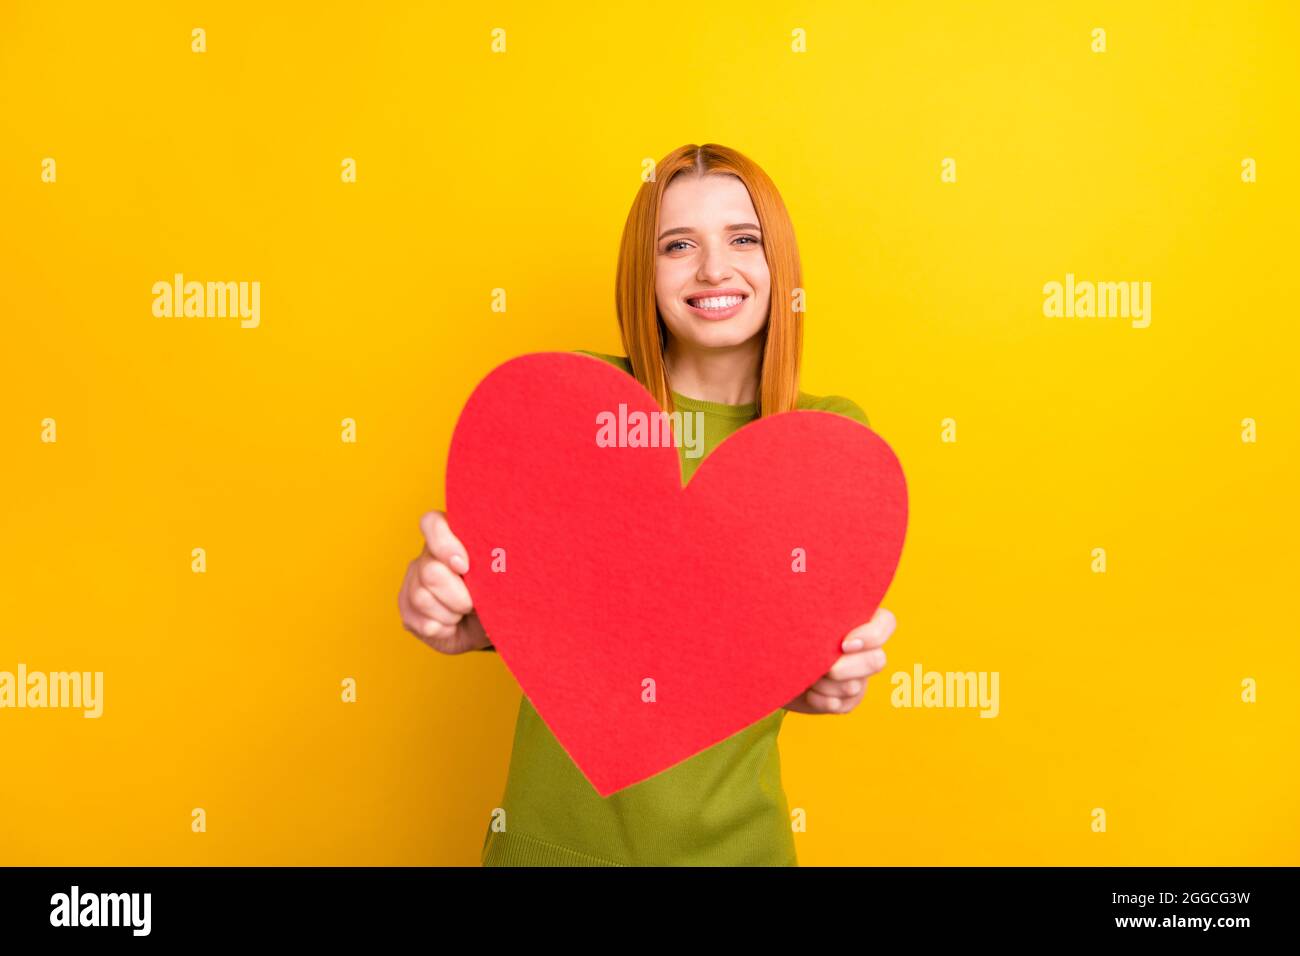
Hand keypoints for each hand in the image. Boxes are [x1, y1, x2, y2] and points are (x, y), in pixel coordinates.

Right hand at [398, 510, 491, 653]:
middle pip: (430, 571)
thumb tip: (472, 567)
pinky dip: (443, 629)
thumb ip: (491, 563)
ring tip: (463, 613)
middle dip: (457, 595)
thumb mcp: (503, 575)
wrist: (491, 627)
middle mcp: (428, 556)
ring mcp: (414, 581)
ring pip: (422, 597)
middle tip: (473, 602)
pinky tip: (453, 625)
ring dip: (451, 613)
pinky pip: (421, 621)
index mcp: (452, 537)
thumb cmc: (500, 593)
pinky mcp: (408, 610)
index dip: (445, 545)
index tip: (465, 567)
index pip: (432, 523)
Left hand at [783, 607, 895, 714]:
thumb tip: (830, 640)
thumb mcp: (800, 621)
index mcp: (858, 621)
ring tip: (806, 675)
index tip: (844, 645)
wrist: (771, 664)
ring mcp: (859, 676)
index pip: (886, 623)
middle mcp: (864, 649)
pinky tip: (808, 691)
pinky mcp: (848, 700)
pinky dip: (820, 700)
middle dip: (842, 668)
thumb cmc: (783, 633)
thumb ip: (818, 621)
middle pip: (877, 661)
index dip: (871, 636)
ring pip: (854, 686)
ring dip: (824, 684)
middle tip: (820, 668)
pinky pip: (842, 705)